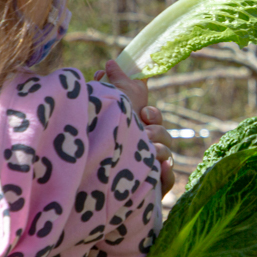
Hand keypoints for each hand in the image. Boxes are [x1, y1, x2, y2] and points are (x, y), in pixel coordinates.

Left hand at [99, 59, 174, 193]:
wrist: (87, 194)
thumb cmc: (97, 150)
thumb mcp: (103, 117)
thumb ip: (110, 90)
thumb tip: (109, 63)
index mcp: (133, 130)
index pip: (152, 118)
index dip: (152, 114)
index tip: (144, 113)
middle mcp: (144, 147)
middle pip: (162, 134)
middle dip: (156, 130)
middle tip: (144, 132)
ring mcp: (150, 168)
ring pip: (167, 155)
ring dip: (160, 150)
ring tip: (149, 152)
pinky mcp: (152, 188)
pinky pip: (168, 180)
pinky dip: (165, 175)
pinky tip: (158, 170)